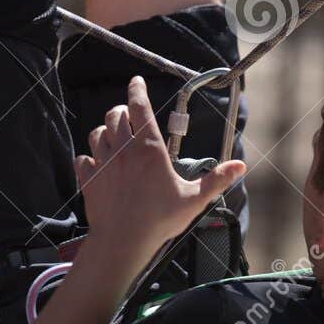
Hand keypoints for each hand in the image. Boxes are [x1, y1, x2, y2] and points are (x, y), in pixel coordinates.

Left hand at [78, 77, 245, 259]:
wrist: (122, 241)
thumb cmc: (159, 220)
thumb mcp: (193, 200)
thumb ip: (215, 180)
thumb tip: (239, 167)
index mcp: (149, 149)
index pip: (139, 106)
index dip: (137, 90)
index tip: (136, 81)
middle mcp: (123, 150)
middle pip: (115, 114)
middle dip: (123, 110)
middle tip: (131, 115)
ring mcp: (103, 163)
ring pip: (97, 133)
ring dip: (105, 131)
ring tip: (114, 137)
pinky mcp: (89, 178)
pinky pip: (83, 158)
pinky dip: (89, 158)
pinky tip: (97, 164)